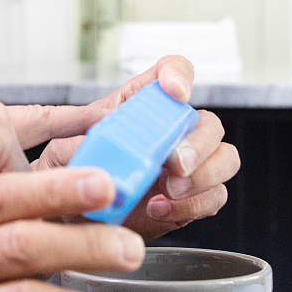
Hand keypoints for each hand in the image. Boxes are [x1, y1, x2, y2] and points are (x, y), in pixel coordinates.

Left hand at [12, 55, 239, 238]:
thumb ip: (88, 134)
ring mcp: (186, 166)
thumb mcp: (66, 146)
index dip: (179, 74)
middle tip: (175, 163)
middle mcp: (171, 131)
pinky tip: (160, 208)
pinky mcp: (190, 199)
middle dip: (198, 143)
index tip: (175, 91)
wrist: (66, 219)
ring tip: (169, 189)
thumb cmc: (68, 174)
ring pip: (225, 158)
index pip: (172, 72)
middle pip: (209, 122)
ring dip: (204, 174)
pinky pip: (214, 197)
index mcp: (141, 105)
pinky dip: (193, 204)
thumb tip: (107, 122)